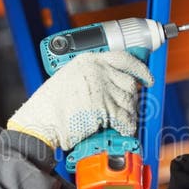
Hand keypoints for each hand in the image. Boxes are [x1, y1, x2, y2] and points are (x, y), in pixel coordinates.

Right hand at [7, 51, 153, 149]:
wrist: (41, 122)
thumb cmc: (49, 105)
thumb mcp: (69, 77)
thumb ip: (91, 76)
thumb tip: (112, 84)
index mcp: (89, 60)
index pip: (124, 58)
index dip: (140, 69)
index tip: (147, 77)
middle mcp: (98, 71)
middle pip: (129, 83)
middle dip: (131, 98)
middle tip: (127, 107)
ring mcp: (102, 89)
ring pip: (130, 101)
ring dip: (129, 114)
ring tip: (122, 120)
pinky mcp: (104, 109)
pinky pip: (125, 118)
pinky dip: (127, 127)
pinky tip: (122, 129)